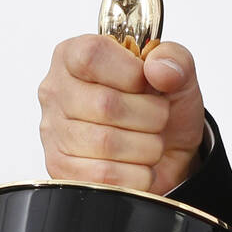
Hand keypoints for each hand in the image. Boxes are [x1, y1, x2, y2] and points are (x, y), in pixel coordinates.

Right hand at [38, 34, 204, 194]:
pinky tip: (139, 163)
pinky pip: (104, 176)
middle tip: (158, 117)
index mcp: (74, 55)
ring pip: (105, 143)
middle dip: (150, 115)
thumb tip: (159, 69)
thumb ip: (174, 59)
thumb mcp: (177, 72)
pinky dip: (137, 173)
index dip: (130, 72)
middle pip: (104, 104)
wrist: (168, 150)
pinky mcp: (61, 170)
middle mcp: (56, 91)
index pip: (91, 55)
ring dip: (146, 145)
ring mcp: (54, 132)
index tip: (148, 83)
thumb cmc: (161, 105)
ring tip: (150, 140)